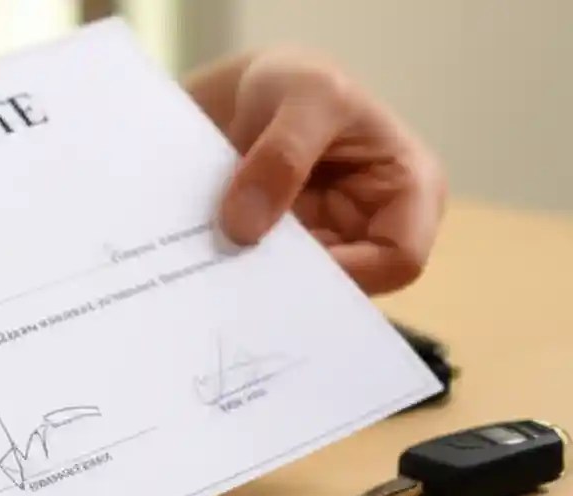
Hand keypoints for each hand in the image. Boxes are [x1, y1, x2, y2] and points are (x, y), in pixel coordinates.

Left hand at [186, 49, 447, 293]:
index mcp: (411, 191)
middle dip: (293, 285)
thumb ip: (283, 156)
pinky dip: (237, 270)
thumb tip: (245, 230)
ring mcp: (328, 247)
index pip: (399, 260)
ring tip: (215, 270)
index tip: (285, 266)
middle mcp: (376, 230)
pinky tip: (206, 262)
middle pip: (344, 286)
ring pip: (299, 290)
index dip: (349, 273)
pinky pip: (264, 278)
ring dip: (258, 280)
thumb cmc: (301, 83)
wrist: (250, 92)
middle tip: (238, 281)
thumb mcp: (305, 96)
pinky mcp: (285, 255)